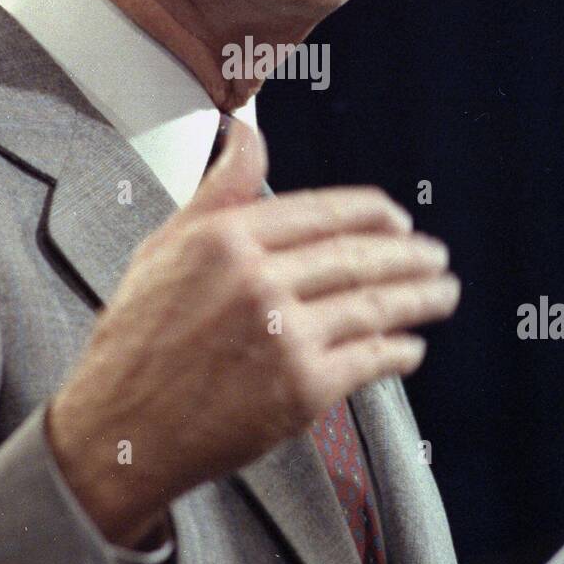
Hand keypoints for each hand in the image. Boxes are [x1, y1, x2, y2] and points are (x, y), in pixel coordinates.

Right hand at [46, 120, 459, 548]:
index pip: (324, 212)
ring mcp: (284, 336)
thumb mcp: (163, 248)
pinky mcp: (302, 390)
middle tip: (436, 256)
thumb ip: (218, 190)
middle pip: (360, 256)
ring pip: (375, 305)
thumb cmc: (136, 340)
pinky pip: (370, 360)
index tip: (398, 219)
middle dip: (410, 256)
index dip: (372, 214)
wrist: (119, 432)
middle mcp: (259, 281)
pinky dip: (399, 351)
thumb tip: (246, 132)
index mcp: (226, 239)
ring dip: (420, 298)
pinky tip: (410, 347)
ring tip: (443, 293)